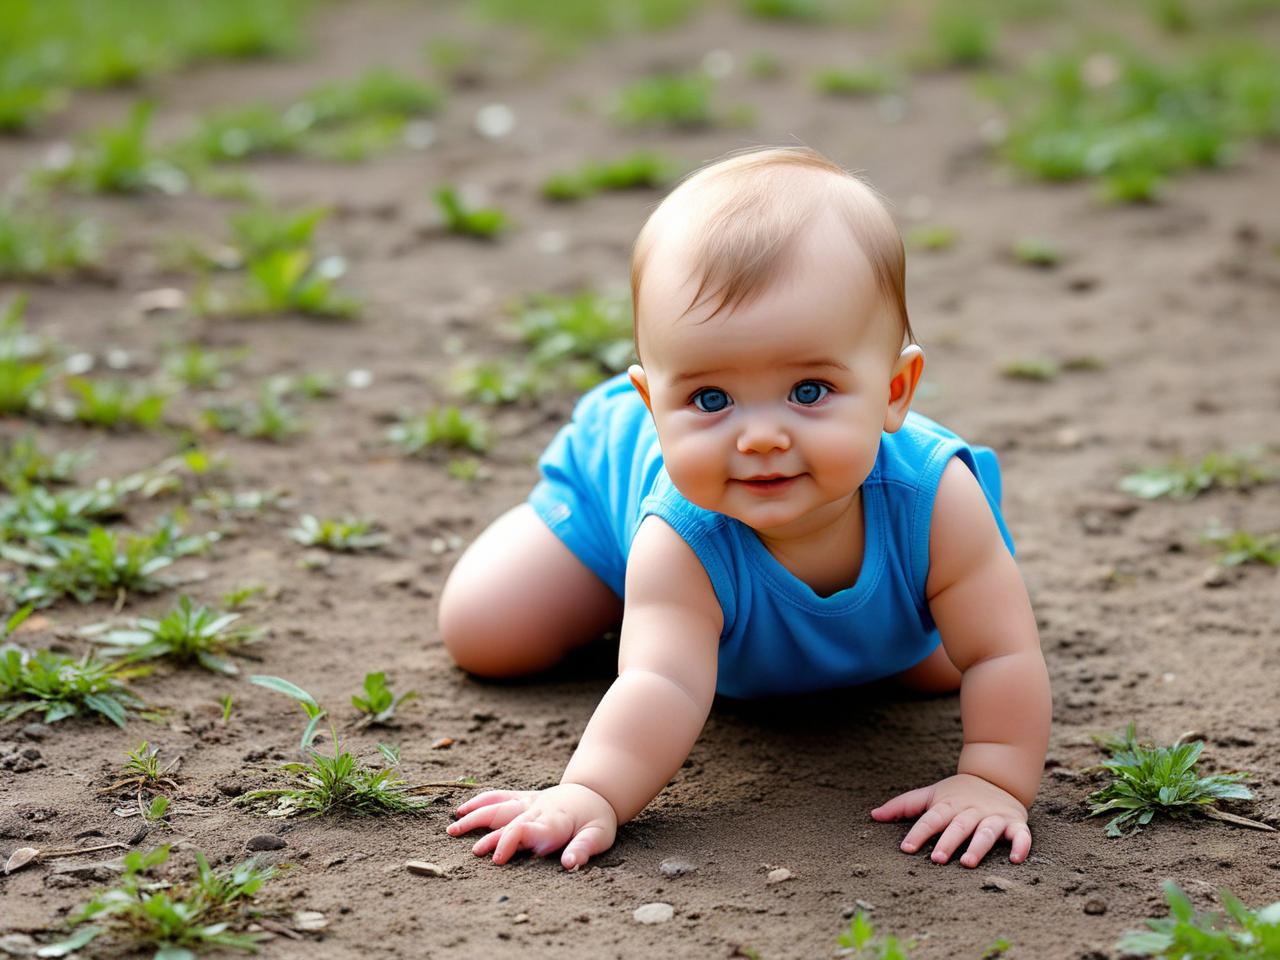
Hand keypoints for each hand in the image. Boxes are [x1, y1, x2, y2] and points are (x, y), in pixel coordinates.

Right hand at [445, 782, 617, 869]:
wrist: (595, 793)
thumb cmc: (596, 820)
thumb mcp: (599, 836)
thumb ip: (583, 849)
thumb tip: (570, 864)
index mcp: (553, 822)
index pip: (526, 830)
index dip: (509, 842)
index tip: (497, 860)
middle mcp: (536, 811)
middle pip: (507, 821)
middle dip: (488, 836)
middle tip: (473, 853)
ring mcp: (528, 803)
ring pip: (497, 807)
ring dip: (475, 817)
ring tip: (452, 830)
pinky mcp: (523, 798)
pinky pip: (499, 796)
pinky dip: (480, 801)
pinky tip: (462, 810)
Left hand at [871, 773, 1031, 867]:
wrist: (998, 775)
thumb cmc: (958, 793)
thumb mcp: (931, 794)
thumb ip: (904, 805)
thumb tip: (873, 815)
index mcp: (949, 804)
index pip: (931, 818)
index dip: (919, 832)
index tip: (906, 848)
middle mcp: (971, 810)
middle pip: (958, 826)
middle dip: (947, 841)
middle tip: (937, 859)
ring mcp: (994, 817)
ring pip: (986, 831)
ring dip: (978, 846)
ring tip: (967, 863)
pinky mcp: (1015, 823)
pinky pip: (1021, 835)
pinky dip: (1020, 846)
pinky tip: (1015, 859)